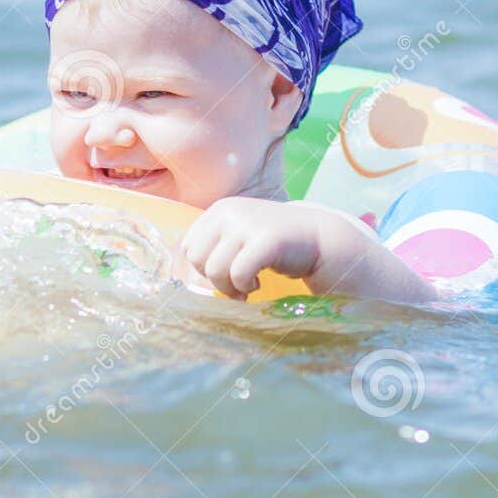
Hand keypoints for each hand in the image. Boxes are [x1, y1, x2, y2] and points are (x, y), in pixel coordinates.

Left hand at [180, 197, 434, 302]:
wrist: (321, 240)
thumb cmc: (274, 246)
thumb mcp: (238, 239)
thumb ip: (212, 248)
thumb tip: (177, 275)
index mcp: (218, 210)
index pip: (187, 248)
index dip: (203, 269)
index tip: (225, 274)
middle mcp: (229, 210)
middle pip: (197, 260)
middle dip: (215, 279)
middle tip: (238, 284)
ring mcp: (248, 222)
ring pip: (215, 270)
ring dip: (230, 288)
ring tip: (248, 286)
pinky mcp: (267, 238)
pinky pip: (238, 274)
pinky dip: (244, 287)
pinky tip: (258, 285)